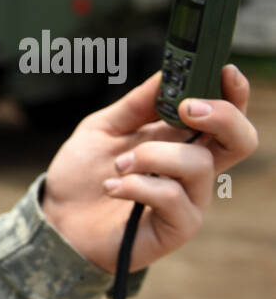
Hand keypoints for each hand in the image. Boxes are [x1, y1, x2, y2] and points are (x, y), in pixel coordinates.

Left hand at [40, 64, 257, 273]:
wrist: (57, 219)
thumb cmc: (82, 175)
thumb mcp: (102, 128)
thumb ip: (136, 104)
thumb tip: (167, 73)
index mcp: (180, 141)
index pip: (227, 116)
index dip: (235, 94)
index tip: (225, 71)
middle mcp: (193, 169)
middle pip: (241, 141)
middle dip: (222, 117)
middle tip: (185, 109)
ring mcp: (189, 200)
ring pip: (198, 165)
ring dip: (152, 156)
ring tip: (118, 165)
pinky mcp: (177, 227)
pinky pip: (172, 197)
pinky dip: (136, 187)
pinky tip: (110, 187)